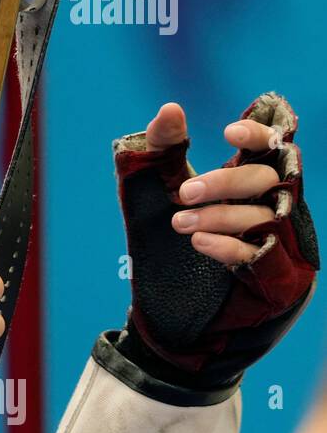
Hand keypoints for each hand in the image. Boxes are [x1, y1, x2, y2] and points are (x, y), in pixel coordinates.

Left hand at [114, 93, 317, 388]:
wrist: (165, 324)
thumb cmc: (164, 256)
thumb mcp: (150, 198)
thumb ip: (161, 152)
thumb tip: (170, 108)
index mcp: (247, 187)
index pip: (271, 149)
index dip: (260, 134)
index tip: (227, 131)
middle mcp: (271, 213)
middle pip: (269, 179)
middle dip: (226, 182)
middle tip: (184, 192)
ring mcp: (281, 248)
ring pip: (266, 216)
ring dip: (220, 215)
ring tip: (179, 222)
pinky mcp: (279, 284)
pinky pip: (265, 256)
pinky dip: (230, 245)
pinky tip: (199, 243)